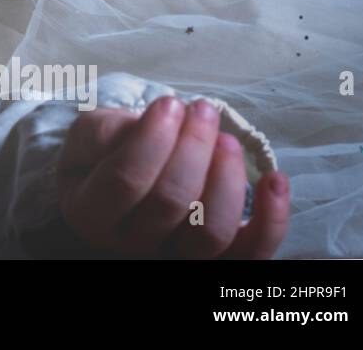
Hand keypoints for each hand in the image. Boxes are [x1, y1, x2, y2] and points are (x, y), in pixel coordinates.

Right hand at [56, 95, 290, 257]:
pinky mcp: (217, 258)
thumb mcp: (88, 133)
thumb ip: (105, 131)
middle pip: (170, 203)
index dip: (152, 140)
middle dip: (193, 147)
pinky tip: (274, 180)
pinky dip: (271, 220)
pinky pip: (250, 254)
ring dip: (227, 177)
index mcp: (90, 212)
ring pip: (210, 233)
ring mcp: (175, 256)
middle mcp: (131, 244)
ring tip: (226, 139)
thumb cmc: (105, 151)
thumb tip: (149, 127)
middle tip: (201, 111)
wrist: (121, 174)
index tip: (169, 104)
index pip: (125, 182)